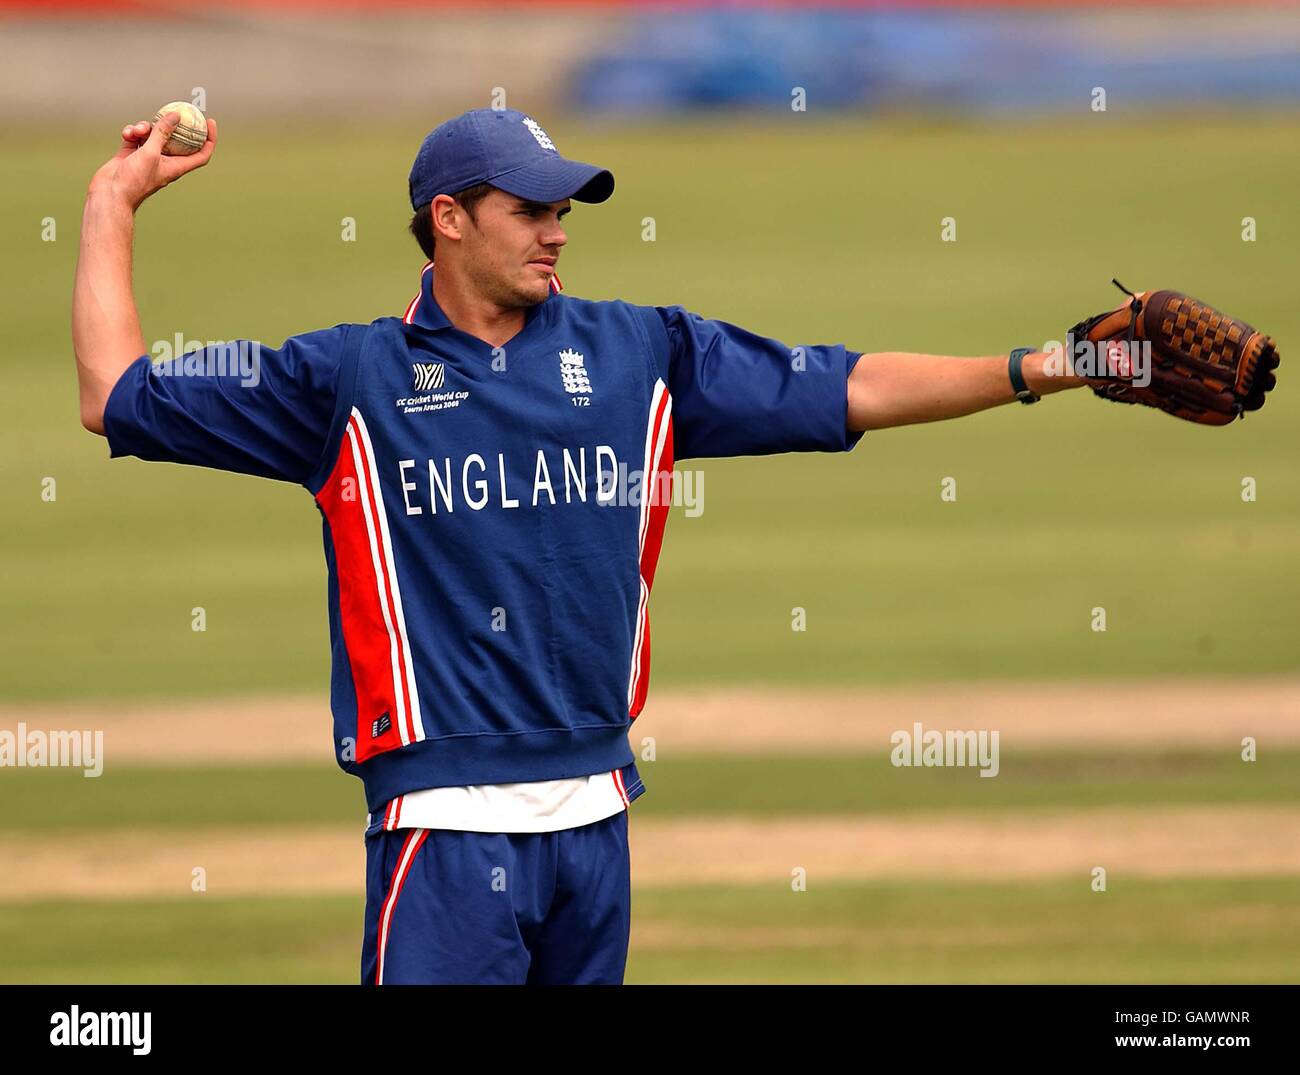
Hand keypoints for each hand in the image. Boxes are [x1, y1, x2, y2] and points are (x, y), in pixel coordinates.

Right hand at [86, 111, 217, 210]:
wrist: (110, 194)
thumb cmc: (134, 180)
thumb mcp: (150, 153)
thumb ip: (162, 133)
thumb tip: (176, 115)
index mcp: (177, 167)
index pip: (201, 153)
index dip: (209, 139)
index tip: (210, 122)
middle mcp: (165, 162)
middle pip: (176, 139)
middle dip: (173, 125)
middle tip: (175, 109)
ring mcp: (148, 157)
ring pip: (153, 134)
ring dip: (145, 128)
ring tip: (138, 130)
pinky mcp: (132, 153)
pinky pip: (136, 136)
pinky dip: (132, 132)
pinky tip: (127, 134)